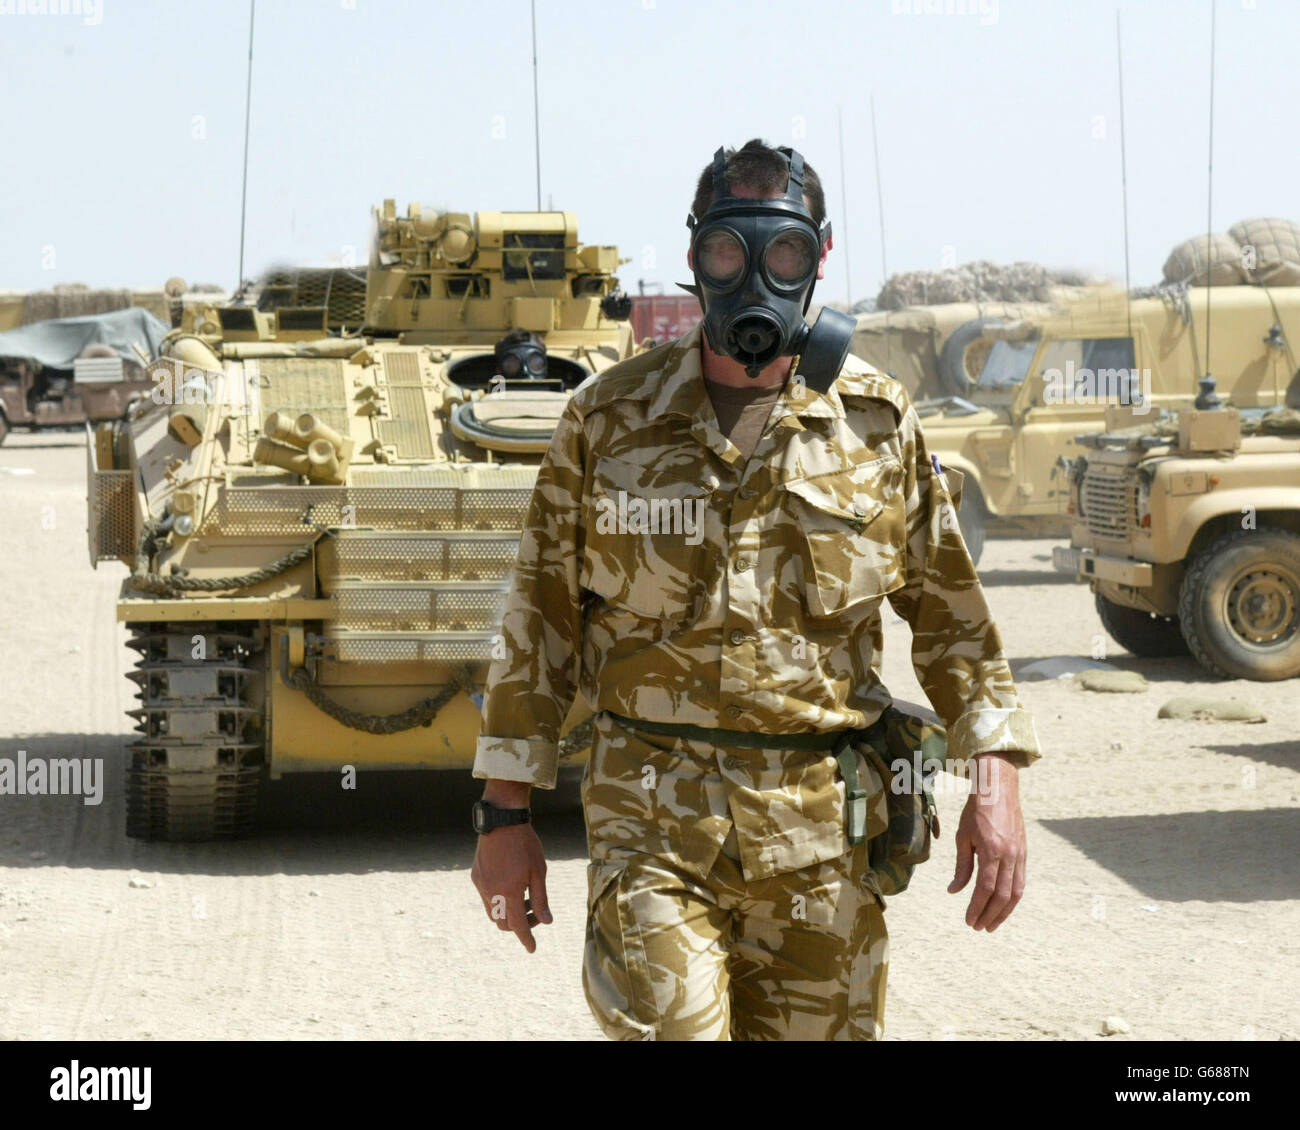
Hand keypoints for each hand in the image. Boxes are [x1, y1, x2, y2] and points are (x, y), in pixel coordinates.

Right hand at [471, 819, 550, 953]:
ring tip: (525, 895)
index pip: (518, 925)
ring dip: (508, 912)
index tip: (532, 948)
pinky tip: (511, 884)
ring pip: (492, 912)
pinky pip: (486, 896)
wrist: (502, 820)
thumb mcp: (538, 871)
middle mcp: (491, 892)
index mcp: (509, 892)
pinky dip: (499, 899)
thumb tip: (547, 921)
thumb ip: (541, 898)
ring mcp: (481, 885)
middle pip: (503, 923)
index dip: (526, 938)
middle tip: (536, 912)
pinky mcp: (475, 876)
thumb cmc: (525, 844)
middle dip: (520, 924)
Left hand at [947, 753, 1025, 931]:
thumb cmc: (976, 812)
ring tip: (991, 924)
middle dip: (989, 915)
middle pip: (1001, 895)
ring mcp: (1019, 855)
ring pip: (1015, 892)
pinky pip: (1020, 882)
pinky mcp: (1023, 854)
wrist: (999, 791)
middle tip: (977, 927)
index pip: (984, 888)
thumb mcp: (962, 837)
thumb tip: (954, 891)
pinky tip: (1002, 906)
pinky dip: (1012, 898)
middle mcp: (1009, 856)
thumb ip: (962, 866)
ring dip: (1003, 912)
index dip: (976, 907)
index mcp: (991, 851)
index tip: (968, 920)